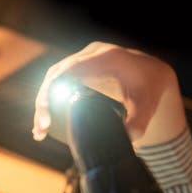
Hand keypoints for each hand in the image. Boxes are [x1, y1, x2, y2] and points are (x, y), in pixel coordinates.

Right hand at [32, 42, 186, 146]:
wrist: (152, 76)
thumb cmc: (149, 90)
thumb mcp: (147, 106)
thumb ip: (139, 122)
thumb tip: (127, 138)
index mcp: (107, 57)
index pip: (73, 68)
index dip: (56, 87)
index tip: (48, 110)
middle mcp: (91, 55)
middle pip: (58, 73)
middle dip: (45, 100)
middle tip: (42, 127)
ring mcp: (83, 60)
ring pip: (54, 78)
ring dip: (43, 103)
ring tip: (39, 131)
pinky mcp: (78, 69)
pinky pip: (58, 82)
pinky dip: (49, 101)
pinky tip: (43, 124)